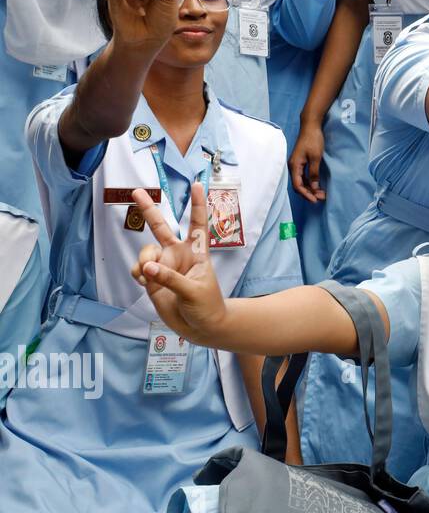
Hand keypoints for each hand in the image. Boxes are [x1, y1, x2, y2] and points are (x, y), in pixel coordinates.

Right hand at [130, 183, 227, 344]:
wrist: (200, 327)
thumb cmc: (207, 306)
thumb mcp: (193, 291)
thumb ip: (169, 279)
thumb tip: (148, 267)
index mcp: (196, 253)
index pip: (197, 224)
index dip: (198, 204)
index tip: (197, 184)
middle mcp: (178, 255)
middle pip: (161, 227)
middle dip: (149, 209)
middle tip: (137, 191)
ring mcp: (164, 266)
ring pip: (146, 252)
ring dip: (143, 260)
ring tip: (149, 275)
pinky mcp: (152, 280)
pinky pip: (138, 269)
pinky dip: (138, 273)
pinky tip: (145, 282)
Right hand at [289, 120, 325, 202]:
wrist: (311, 126)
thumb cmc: (313, 140)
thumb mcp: (316, 157)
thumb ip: (314, 172)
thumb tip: (314, 186)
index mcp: (294, 166)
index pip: (297, 185)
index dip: (306, 194)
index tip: (315, 200)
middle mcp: (293, 166)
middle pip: (298, 185)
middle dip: (309, 193)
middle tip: (321, 198)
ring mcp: (296, 164)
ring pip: (301, 181)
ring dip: (310, 188)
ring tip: (321, 194)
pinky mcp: (300, 162)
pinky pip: (303, 176)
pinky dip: (309, 182)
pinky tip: (317, 185)